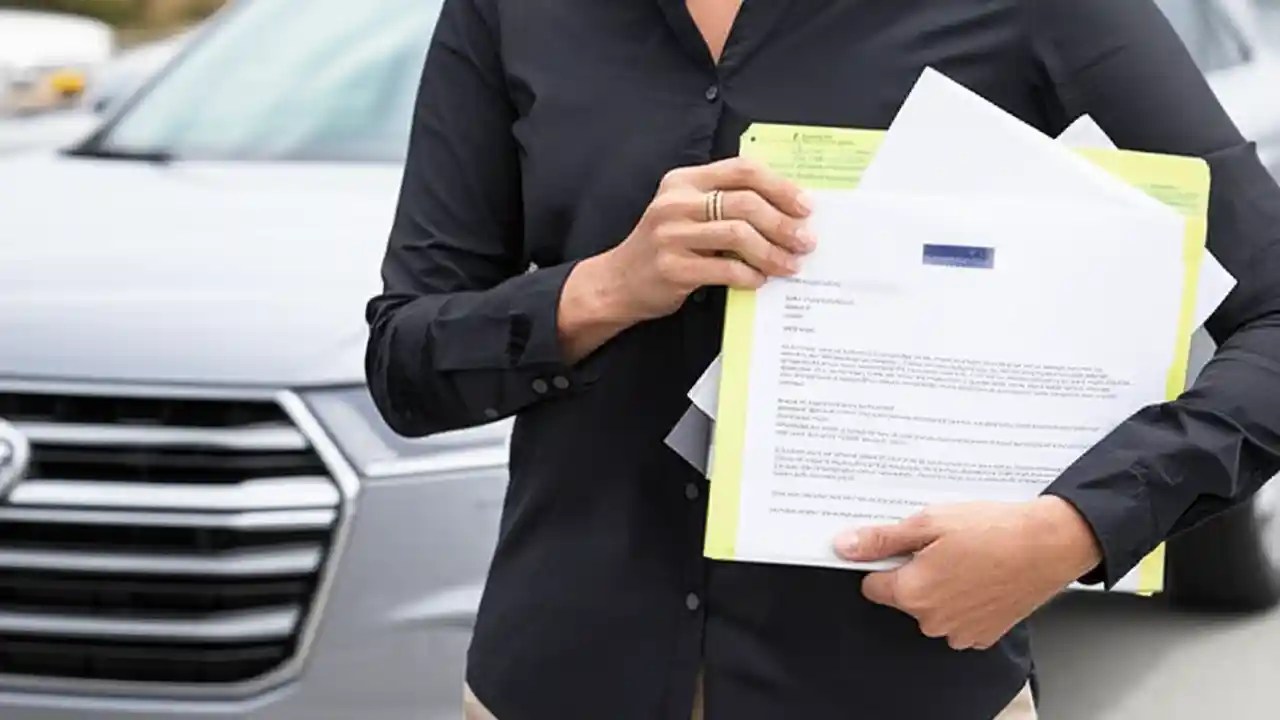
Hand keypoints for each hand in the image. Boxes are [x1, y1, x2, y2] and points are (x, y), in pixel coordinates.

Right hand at [597, 157, 814, 321]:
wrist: (617, 282)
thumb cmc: (663, 247)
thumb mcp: (686, 212)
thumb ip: (723, 203)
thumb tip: (785, 211)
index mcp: (684, 181)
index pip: (741, 170)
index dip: (779, 186)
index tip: (805, 206)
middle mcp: (676, 202)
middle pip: (745, 203)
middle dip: (783, 223)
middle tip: (805, 241)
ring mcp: (671, 235)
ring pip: (738, 234)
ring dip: (772, 252)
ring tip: (790, 265)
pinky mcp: (672, 268)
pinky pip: (724, 269)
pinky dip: (749, 275)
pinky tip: (760, 280)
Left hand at [833, 497, 1102, 650]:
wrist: (1050, 543)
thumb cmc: (994, 530)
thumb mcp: (928, 523)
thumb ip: (882, 540)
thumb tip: (846, 546)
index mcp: (913, 593)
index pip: (872, 584)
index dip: (884, 562)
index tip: (900, 546)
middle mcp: (933, 621)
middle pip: (904, 596)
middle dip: (915, 572)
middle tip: (942, 545)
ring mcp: (960, 632)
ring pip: (932, 608)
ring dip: (941, 586)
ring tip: (967, 557)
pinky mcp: (984, 634)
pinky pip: (959, 618)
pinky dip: (965, 600)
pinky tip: (982, 574)